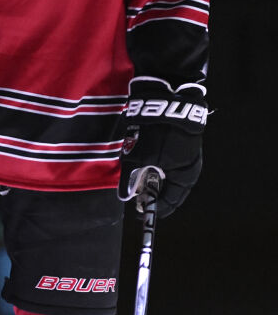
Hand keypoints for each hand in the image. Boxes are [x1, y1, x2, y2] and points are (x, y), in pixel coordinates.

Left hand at [120, 77, 206, 217]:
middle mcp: (189, 168)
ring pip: (167, 176)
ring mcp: (186, 156)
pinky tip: (143, 165)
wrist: (166, 100)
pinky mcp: (179, 145)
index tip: (140, 213)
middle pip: (170, 190)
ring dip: (152, 180)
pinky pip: (167, 164)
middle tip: (136, 198)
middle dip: (152, 195)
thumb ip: (130, 178)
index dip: (154, 209)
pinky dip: (155, 168)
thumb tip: (125, 197)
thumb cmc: (155, 133)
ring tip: (136, 182)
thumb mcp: (137, 157)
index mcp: (184, 176)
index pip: (171, 202)